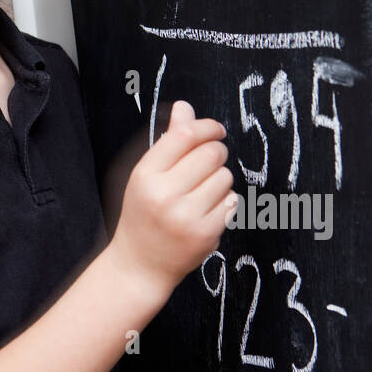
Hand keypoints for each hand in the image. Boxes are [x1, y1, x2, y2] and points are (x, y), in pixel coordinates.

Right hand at [109, 100, 232, 294]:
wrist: (139, 265)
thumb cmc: (143, 213)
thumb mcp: (146, 175)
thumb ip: (168, 140)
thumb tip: (185, 107)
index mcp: (145, 175)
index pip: (184, 136)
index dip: (206, 127)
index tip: (216, 129)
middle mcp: (164, 194)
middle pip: (210, 154)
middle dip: (217, 152)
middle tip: (211, 160)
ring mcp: (185, 217)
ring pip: (224, 178)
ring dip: (220, 179)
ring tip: (204, 190)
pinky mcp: (205, 234)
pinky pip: (232, 202)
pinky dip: (225, 201)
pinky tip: (209, 208)